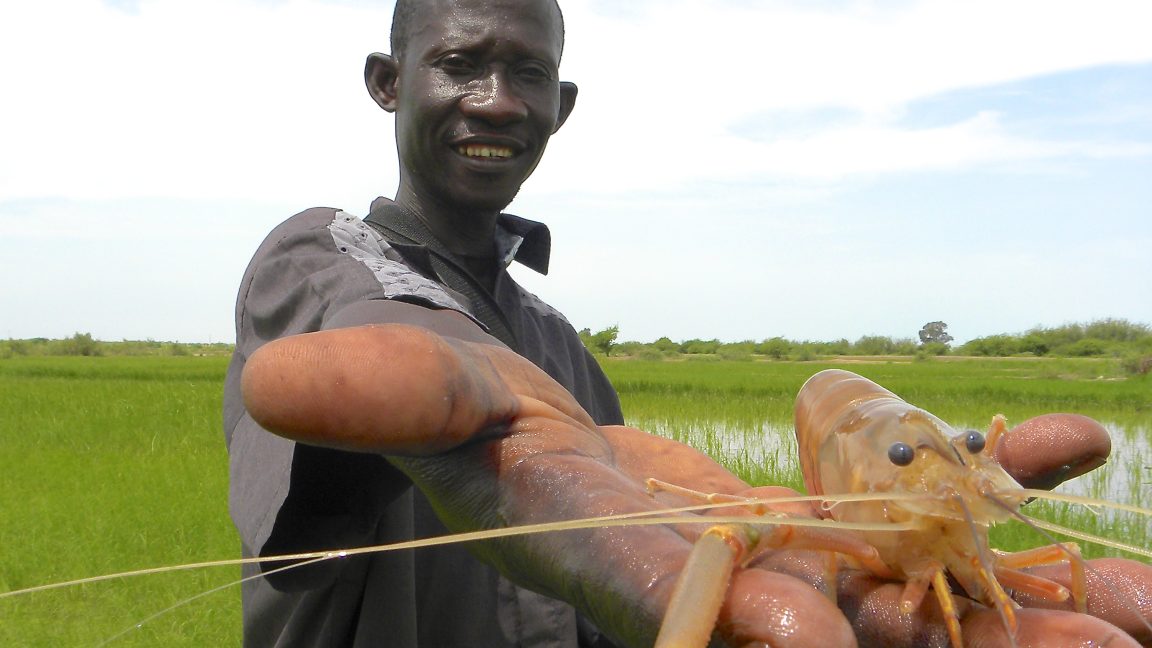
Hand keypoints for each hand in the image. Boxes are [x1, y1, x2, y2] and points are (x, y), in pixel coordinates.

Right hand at [243, 324, 1150, 646]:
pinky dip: (995, 476)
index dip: (734, 623)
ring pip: (910, 590)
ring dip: (1020, 600)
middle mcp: (723, 588)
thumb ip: (382, 393)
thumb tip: (273, 379)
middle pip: (834, 633)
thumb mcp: (430, 404)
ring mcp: (790, 554)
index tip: (803, 636)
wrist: (542, 448)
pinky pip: (925, 499)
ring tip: (1138, 607)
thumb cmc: (478, 432)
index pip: (681, 610)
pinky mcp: (828, 511)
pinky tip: (1069, 442)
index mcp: (623, 572)